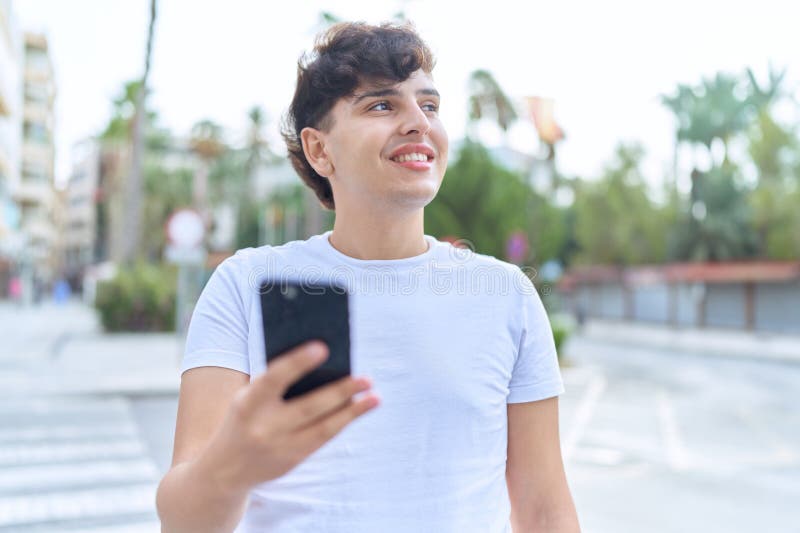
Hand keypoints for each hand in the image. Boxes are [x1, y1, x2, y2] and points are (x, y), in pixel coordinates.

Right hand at [199, 340, 378, 491]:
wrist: (222, 470)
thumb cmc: (243, 418)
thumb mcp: (247, 398)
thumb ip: (275, 383)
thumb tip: (322, 361)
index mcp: (247, 404)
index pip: (274, 379)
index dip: (297, 363)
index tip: (322, 347)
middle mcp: (263, 428)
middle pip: (309, 407)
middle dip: (340, 391)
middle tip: (366, 377)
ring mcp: (279, 448)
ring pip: (323, 427)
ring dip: (352, 411)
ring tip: (374, 395)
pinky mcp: (292, 461)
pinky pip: (323, 438)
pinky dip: (343, 422)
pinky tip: (358, 409)